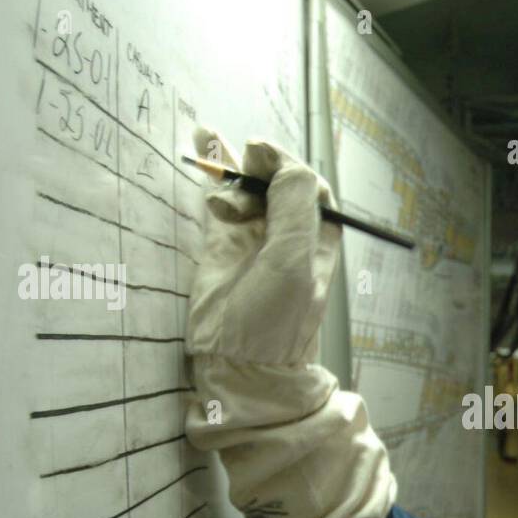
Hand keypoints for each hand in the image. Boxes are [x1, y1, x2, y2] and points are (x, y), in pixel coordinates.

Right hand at [183, 129, 396, 517]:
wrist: (239, 368)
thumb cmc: (275, 319)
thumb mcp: (294, 258)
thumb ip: (295, 205)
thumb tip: (280, 160)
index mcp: (315, 239)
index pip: (307, 185)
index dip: (285, 163)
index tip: (259, 154)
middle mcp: (286, 237)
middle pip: (275, 183)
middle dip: (256, 164)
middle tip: (237, 158)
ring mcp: (251, 242)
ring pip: (245, 190)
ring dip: (231, 170)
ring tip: (214, 168)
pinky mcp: (220, 250)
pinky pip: (218, 206)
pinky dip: (212, 180)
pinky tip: (201, 149)